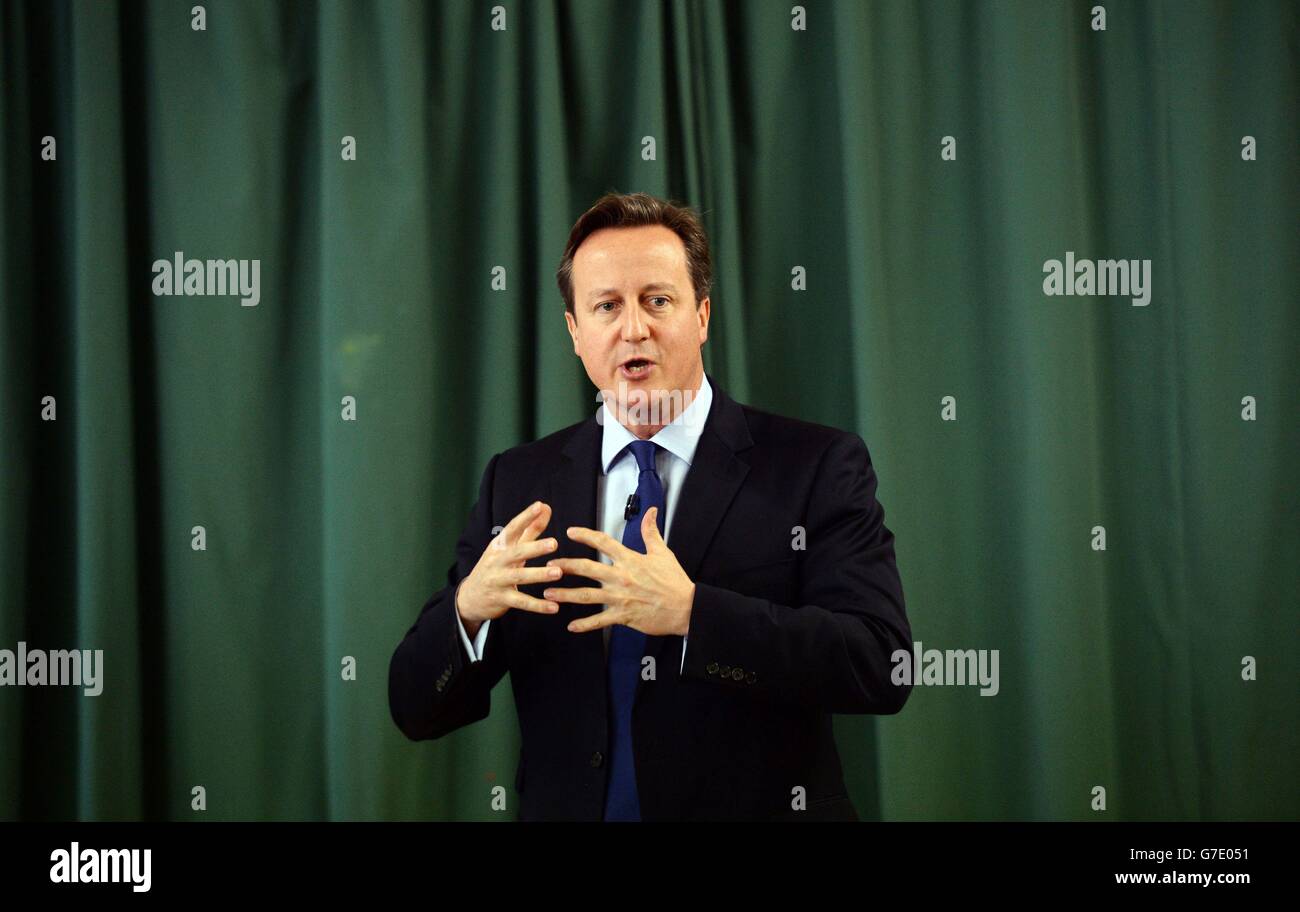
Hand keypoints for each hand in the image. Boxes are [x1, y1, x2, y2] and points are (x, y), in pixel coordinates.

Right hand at [456, 501, 561, 632]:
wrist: (470, 596)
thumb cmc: (496, 567)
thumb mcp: (509, 548)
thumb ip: (530, 529)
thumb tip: (546, 507)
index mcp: (500, 545)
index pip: (512, 528)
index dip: (525, 517)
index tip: (540, 506)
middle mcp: (497, 561)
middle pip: (516, 552)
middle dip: (535, 547)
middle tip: (554, 543)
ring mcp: (497, 580)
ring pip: (519, 577)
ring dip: (539, 575)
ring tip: (558, 573)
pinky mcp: (501, 599)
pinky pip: (521, 602)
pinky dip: (537, 605)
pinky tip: (554, 607)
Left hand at [544, 506, 694, 636]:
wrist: (685, 607)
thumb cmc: (674, 581)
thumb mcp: (663, 552)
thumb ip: (651, 531)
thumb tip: (650, 512)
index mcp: (630, 560)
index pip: (603, 542)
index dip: (585, 535)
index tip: (570, 532)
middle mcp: (621, 577)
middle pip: (587, 568)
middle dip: (565, 566)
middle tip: (548, 565)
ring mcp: (620, 598)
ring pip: (587, 595)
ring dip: (565, 594)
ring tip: (549, 593)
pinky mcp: (623, 616)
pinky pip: (599, 621)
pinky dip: (584, 624)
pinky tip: (571, 626)